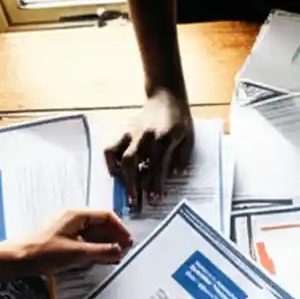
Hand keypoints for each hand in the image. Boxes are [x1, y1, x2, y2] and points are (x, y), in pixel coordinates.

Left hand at [19, 209, 133, 275]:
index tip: (127, 241)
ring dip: (105, 243)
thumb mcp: (76, 253)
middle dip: (114, 236)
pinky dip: (94, 247)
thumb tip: (118, 250)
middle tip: (123, 249)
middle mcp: (72, 219)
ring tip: (114, 255)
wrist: (17, 259)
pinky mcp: (62, 239)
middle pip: (100, 223)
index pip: (106, 215)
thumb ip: (100, 251)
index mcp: (76, 215)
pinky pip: (84, 240)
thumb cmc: (41, 252)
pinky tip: (98, 257)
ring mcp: (67, 228)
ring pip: (92, 233)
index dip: (119, 228)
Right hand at [105, 88, 193, 210]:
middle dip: (135, 185)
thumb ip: (182, 157)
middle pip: (136, 164)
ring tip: (126, 192)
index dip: (156, 184)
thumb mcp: (189, 137)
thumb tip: (174, 176)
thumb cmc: (180, 119)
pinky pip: (111, 148)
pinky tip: (116, 173)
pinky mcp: (124, 132)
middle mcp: (146, 137)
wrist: (166, 96)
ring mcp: (133, 134)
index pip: (158, 166)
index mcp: (165, 138)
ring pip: (122, 157)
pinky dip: (111, 162)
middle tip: (136, 203)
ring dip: (123, 177)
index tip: (156, 199)